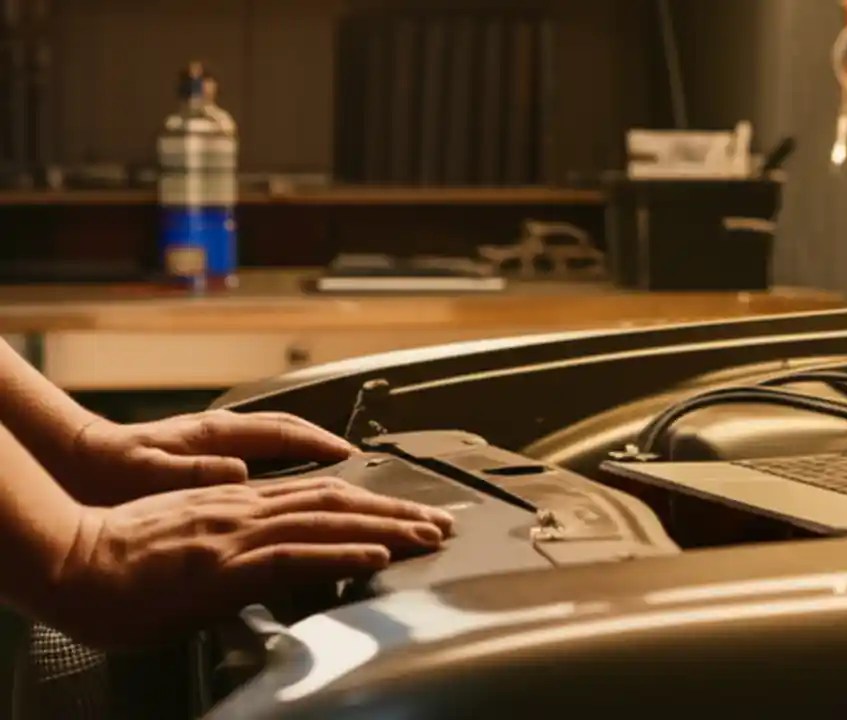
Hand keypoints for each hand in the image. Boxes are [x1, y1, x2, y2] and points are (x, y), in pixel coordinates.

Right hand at [43, 476, 453, 648]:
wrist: (71, 560)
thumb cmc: (119, 558)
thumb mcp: (190, 539)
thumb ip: (233, 543)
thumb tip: (264, 560)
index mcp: (240, 503)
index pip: (320, 496)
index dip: (369, 503)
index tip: (407, 514)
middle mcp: (248, 509)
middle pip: (339, 502)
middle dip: (397, 512)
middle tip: (442, 522)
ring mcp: (239, 534)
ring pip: (330, 521)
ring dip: (387, 528)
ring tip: (429, 536)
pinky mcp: (226, 564)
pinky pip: (296, 556)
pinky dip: (342, 553)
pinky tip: (376, 556)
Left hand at [59, 410, 355, 504]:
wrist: (79, 462)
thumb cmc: (111, 471)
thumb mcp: (151, 473)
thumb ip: (196, 472)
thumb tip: (240, 471)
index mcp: (215, 434)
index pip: (283, 432)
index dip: (320, 445)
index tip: (351, 458)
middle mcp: (224, 431)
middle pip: (290, 430)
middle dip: (328, 443)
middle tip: (360, 463)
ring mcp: (220, 439)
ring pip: (279, 438)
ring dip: (312, 450)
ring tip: (341, 469)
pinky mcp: (213, 453)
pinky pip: (265, 450)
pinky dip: (290, 460)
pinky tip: (297, 480)